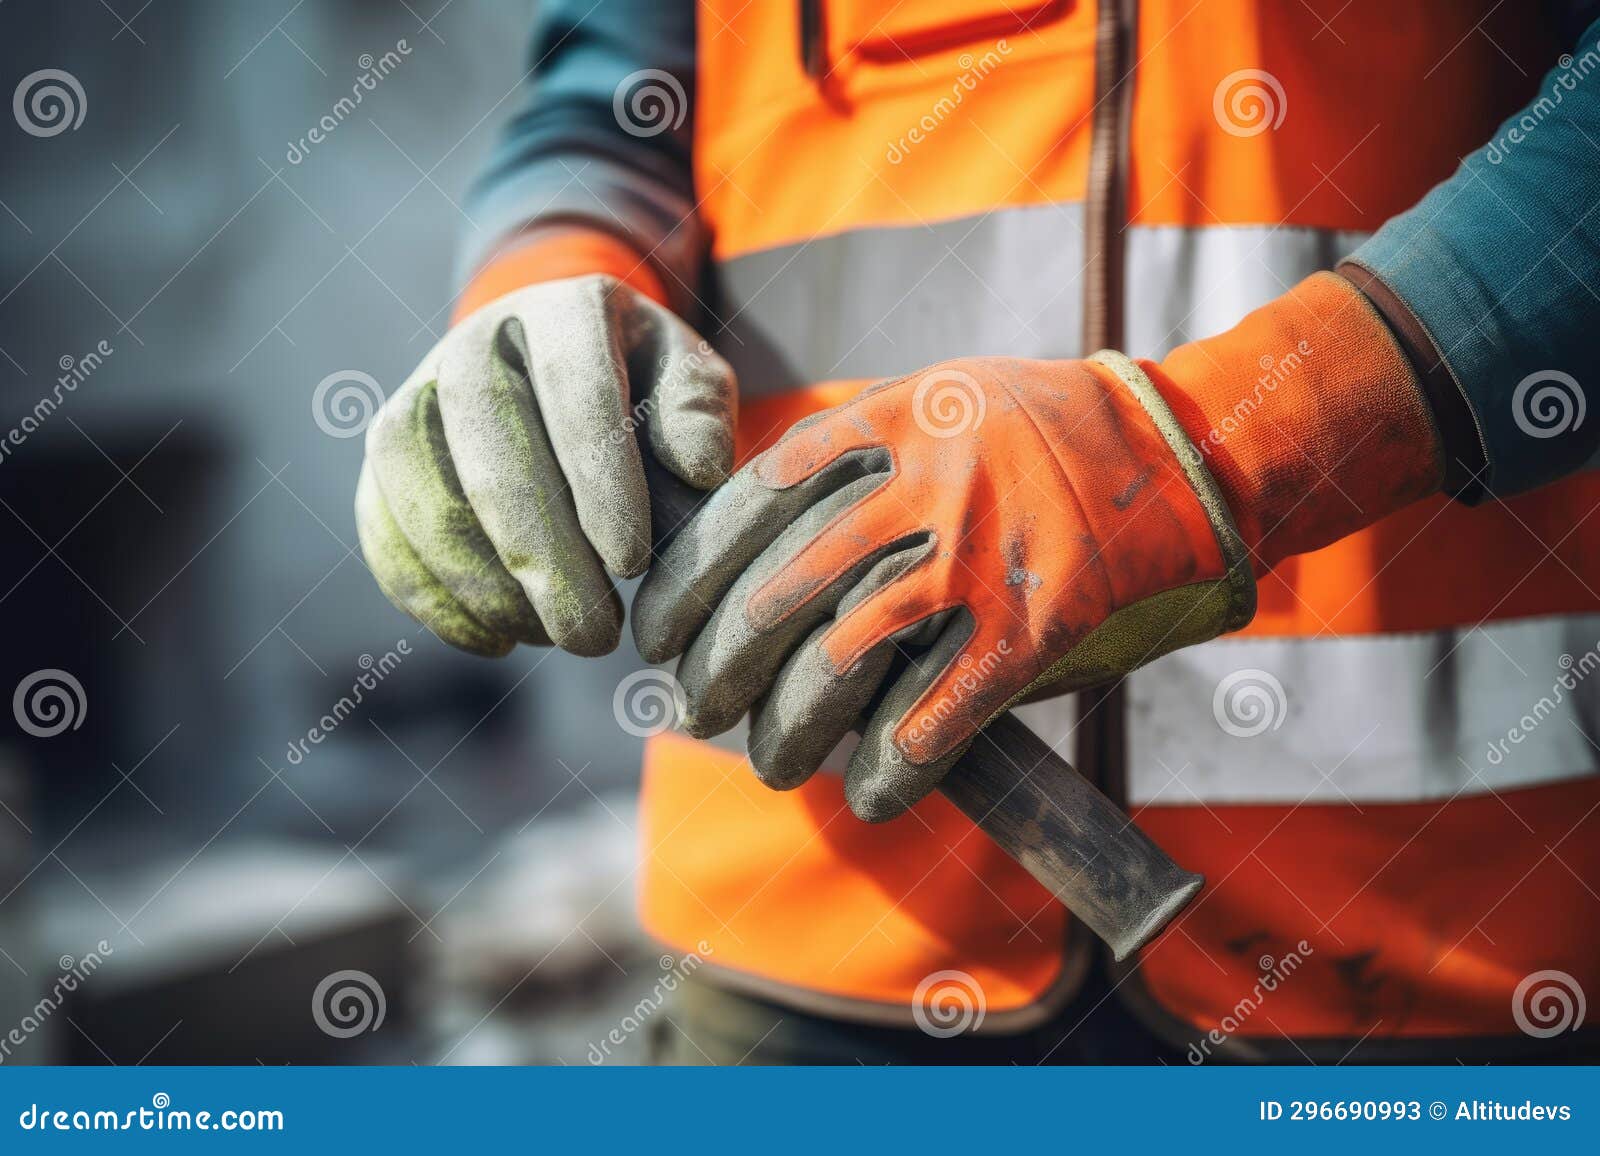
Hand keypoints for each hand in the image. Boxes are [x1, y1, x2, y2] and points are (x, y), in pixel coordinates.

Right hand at [357, 273, 735, 656]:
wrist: (561, 368)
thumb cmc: (644, 387)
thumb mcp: (690, 381)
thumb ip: (700, 415)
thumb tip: (700, 468)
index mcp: (564, 310)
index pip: (576, 392)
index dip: (600, 480)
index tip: (633, 564)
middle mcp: (476, 339)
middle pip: (489, 447)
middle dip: (541, 553)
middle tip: (592, 634)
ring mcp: (416, 391)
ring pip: (421, 489)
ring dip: (482, 580)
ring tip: (550, 637)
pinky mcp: (383, 452)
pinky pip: (382, 525)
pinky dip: (432, 594)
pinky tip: (494, 639)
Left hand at [633, 353, 1255, 819]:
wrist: (1182, 453)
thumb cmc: (1043, 432)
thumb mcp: (937, 400)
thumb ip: (849, 453)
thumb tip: (743, 530)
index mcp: (887, 419)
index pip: (749, 503)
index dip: (690, 577)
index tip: (660, 625)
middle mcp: (922, 484)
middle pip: (777, 592)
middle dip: (719, 667)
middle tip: (695, 705)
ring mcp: (977, 557)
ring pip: (842, 661)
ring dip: (792, 728)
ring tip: (771, 762)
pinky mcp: (1032, 628)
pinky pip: (938, 715)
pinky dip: (893, 767)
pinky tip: (869, 794)